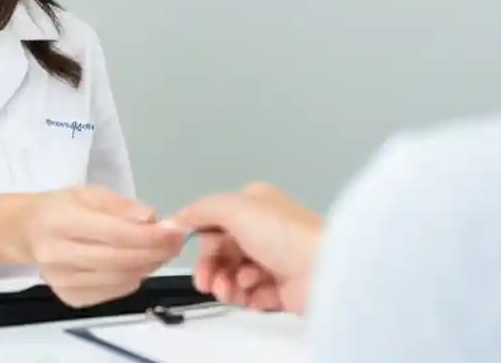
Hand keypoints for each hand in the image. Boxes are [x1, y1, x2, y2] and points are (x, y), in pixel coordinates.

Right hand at [20, 186, 184, 307]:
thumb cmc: (62, 207)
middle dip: (156, 252)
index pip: (115, 233)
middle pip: (120, 260)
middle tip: (177, 241)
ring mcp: (63, 282)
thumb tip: (151, 219)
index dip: (150, 235)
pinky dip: (133, 277)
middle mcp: (58, 255)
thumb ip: (120, 205)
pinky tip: (136, 263)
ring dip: (149, 265)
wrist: (27, 232)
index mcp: (60, 221)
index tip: (177, 229)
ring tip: (160, 250)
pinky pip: (114, 291)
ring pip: (121, 279)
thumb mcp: (89, 192)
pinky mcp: (71, 299)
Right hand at [170, 182, 321, 313]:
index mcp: (255, 204)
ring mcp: (274, 259)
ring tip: (230, 290)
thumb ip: (201, 209)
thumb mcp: (234, 208)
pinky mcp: (282, 288)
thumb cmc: (284, 234)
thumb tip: (178, 217)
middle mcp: (265, 229)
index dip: (201, 240)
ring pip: (234, 275)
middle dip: (210, 267)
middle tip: (206, 282)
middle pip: (222, 252)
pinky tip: (250, 293)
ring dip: (225, 284)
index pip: (215, 222)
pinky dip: (246, 296)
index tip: (188, 254)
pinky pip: (252, 295)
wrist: (323, 270)